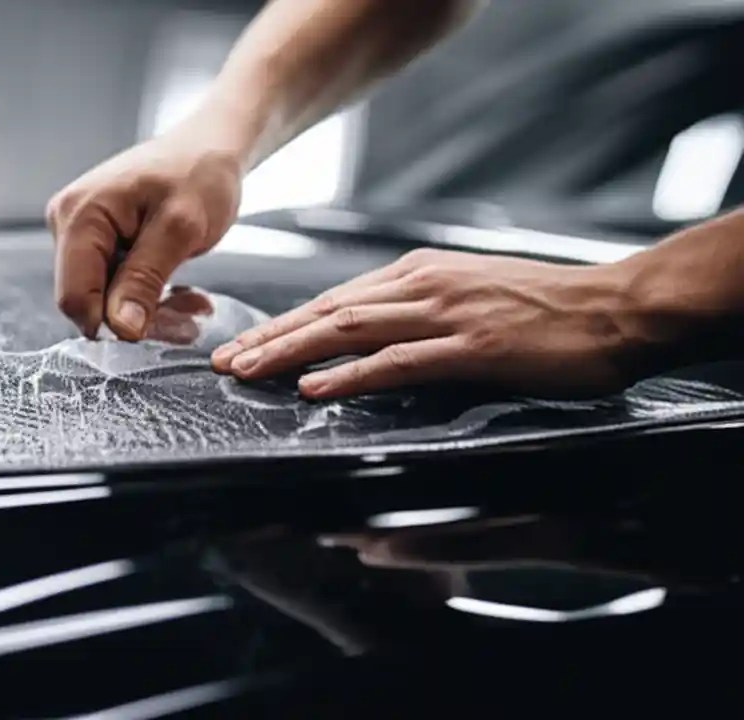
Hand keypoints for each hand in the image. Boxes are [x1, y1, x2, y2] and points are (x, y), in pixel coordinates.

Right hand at [45, 118, 245, 339]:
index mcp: (79, 214)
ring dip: (146, 308)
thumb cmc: (199, 174)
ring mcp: (80, 232)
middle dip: (133, 317)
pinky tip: (177, 291)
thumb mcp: (180, 228)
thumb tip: (120, 328)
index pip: (73, 296)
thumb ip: (144, 278)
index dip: (110, 324)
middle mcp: (68, 222)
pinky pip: (113, 285)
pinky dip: (146, 295)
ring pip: (103, 297)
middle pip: (86, 299)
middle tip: (187, 318)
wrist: (209, 147)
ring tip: (191, 303)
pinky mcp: (97, 241)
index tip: (156, 330)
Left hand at [211, 248, 653, 399]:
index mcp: (417, 274)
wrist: (615, 308)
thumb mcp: (468, 298)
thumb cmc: (544, 310)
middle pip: (326, 312)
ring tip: (246, 373)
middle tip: (222, 364)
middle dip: (269, 339)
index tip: (243, 347)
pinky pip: (398, 361)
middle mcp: (421, 286)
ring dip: (290, 354)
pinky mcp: (472, 348)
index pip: (332, 301)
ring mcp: (445, 315)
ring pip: (347, 331)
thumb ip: (416, 314)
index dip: (282, 326)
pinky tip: (314, 388)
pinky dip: (350, 375)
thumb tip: (365, 343)